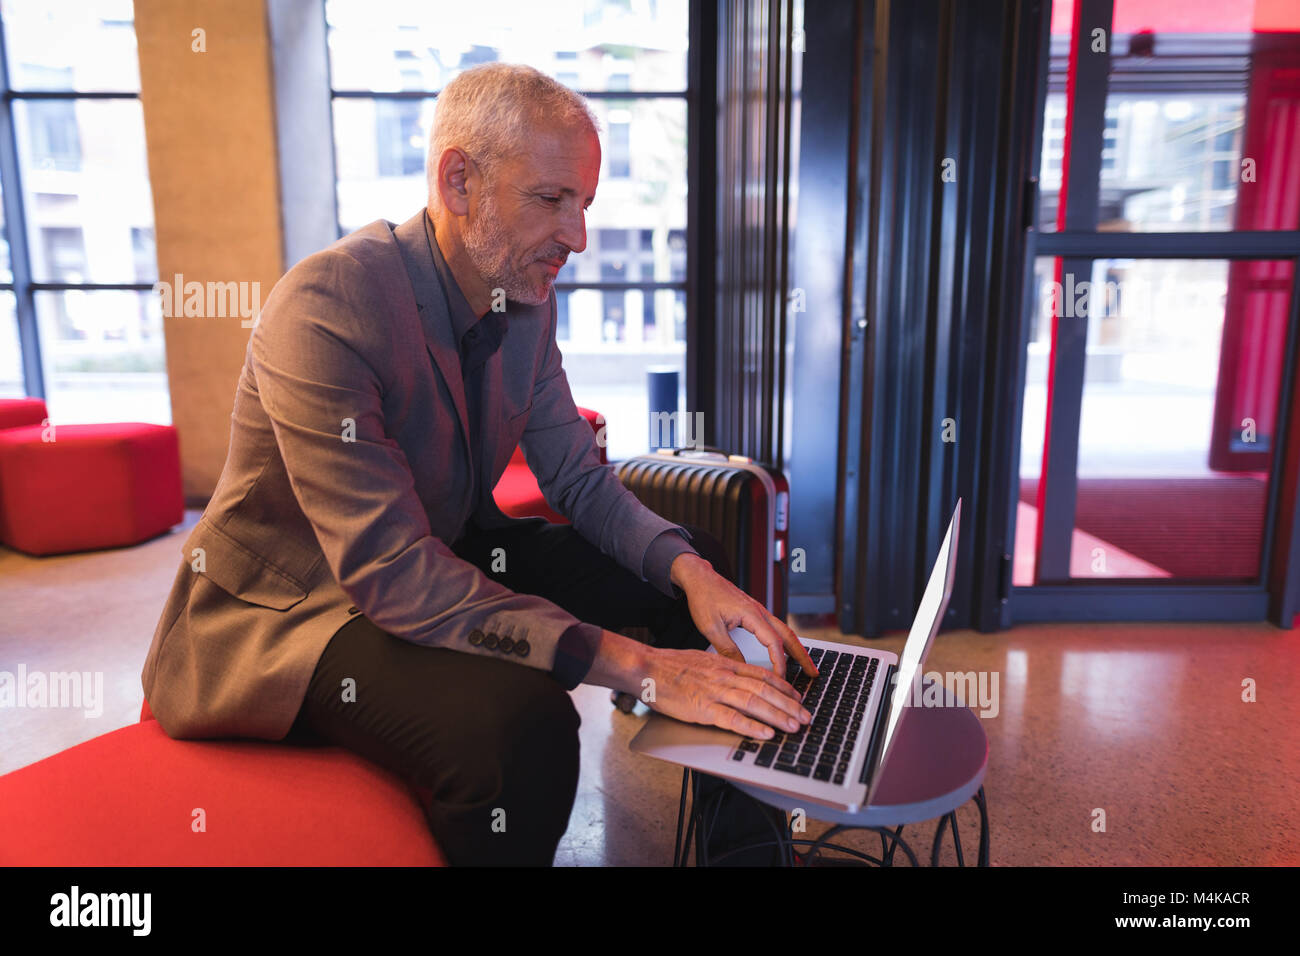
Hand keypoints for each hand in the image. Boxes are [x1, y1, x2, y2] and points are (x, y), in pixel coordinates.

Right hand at [644, 645, 810, 739]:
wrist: (647, 667)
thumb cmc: (670, 666)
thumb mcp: (703, 660)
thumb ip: (722, 669)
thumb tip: (738, 677)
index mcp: (726, 665)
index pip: (762, 675)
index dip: (784, 687)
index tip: (798, 698)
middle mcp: (725, 676)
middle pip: (765, 690)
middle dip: (789, 705)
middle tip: (806, 717)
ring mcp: (715, 692)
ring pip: (754, 703)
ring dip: (778, 716)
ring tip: (794, 726)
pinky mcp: (703, 708)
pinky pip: (732, 718)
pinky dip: (752, 727)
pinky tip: (766, 733)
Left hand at [669, 552, 818, 679]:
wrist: (700, 578)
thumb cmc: (704, 598)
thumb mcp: (711, 627)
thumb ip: (727, 649)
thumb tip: (742, 669)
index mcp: (751, 614)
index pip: (774, 642)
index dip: (780, 663)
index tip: (781, 679)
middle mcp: (760, 612)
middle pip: (789, 636)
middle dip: (802, 656)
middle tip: (813, 673)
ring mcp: (759, 611)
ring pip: (784, 631)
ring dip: (796, 649)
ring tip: (806, 665)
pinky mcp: (754, 613)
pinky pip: (775, 628)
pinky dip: (785, 642)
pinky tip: (785, 651)